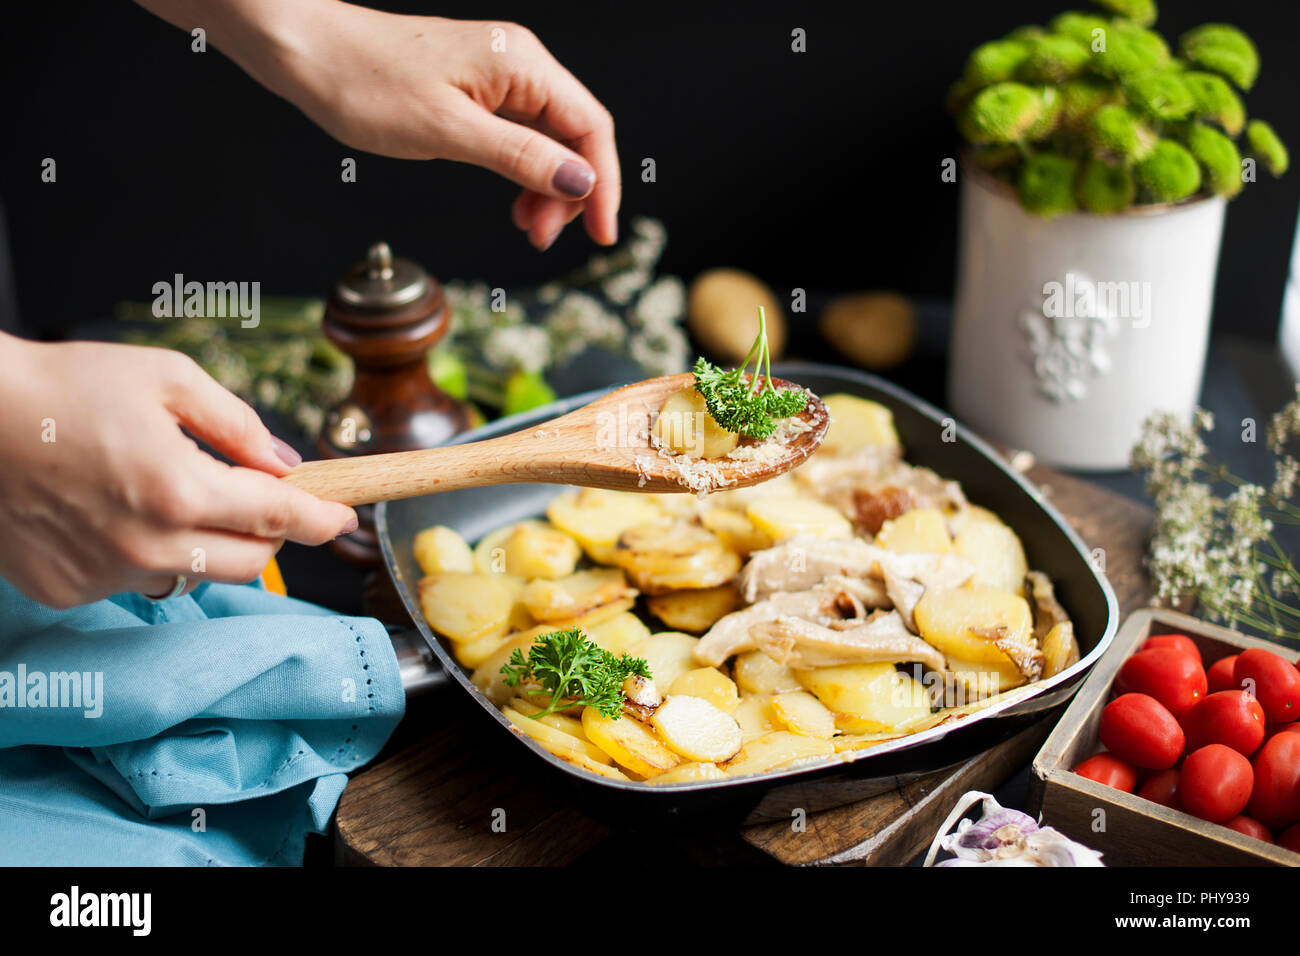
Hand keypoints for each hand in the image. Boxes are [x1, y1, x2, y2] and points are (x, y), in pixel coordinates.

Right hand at [0, 335, 355, 607]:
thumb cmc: (65, 386)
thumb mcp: (167, 380)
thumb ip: (237, 424)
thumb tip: (283, 462)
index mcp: (179, 490)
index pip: (279, 518)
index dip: (322, 519)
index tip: (343, 519)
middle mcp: (146, 545)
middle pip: (250, 564)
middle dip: (270, 534)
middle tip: (260, 500)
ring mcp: (105, 575)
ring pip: (193, 577)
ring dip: (204, 545)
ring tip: (166, 495)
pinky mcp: (69, 590)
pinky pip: (134, 581)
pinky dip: (143, 554)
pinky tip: (112, 514)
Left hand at [136, 0, 620, 249]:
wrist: (307, 52)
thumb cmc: (365, 83)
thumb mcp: (448, 132)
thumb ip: (521, 156)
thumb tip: (580, 180)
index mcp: (521, 64)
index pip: (591, 127)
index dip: (604, 185)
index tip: (602, 234)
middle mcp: (518, 63)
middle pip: (575, 136)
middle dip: (570, 193)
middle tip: (541, 237)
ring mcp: (497, 75)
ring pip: (549, 139)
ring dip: (546, 188)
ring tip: (525, 226)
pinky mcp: (476, 88)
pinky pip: (520, 134)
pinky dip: (522, 172)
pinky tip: (512, 199)